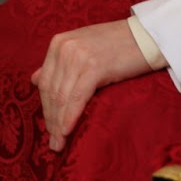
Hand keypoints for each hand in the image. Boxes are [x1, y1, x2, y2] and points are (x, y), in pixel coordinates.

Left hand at [31, 20, 149, 152]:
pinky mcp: (95, 66)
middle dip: (51, 120)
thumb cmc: (116, 44)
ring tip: (59, 144)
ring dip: (59, 124)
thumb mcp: (82, 48)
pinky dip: (70, 116)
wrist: (146, 36)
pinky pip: (77, 97)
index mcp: (59, 43)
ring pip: (62, 97)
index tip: (49, 128)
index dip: (46, 108)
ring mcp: (78, 56)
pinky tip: (67, 131)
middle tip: (53, 143)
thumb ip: (58, 63)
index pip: (45, 82)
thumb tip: (34, 79)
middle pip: (52, 91)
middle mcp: (65, 47)